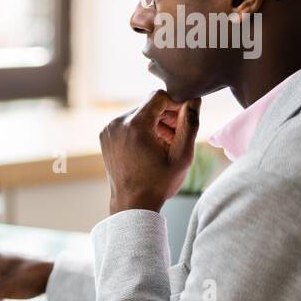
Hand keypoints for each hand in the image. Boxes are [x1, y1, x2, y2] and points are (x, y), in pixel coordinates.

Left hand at [100, 90, 200, 214]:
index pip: (159, 97)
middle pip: (148, 106)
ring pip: (139, 114)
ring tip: (165, 144)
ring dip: (155, 124)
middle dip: (166, 116)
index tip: (184, 120)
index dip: (176, 104)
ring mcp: (108, 130)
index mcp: (135, 126)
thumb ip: (190, 124)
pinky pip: (128, 124)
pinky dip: (141, 130)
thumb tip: (194, 100)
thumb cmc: (159, 183)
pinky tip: (151, 147)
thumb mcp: (182, 155)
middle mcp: (117, 124)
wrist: (132, 204)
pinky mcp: (105, 137)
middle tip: (177, 136)